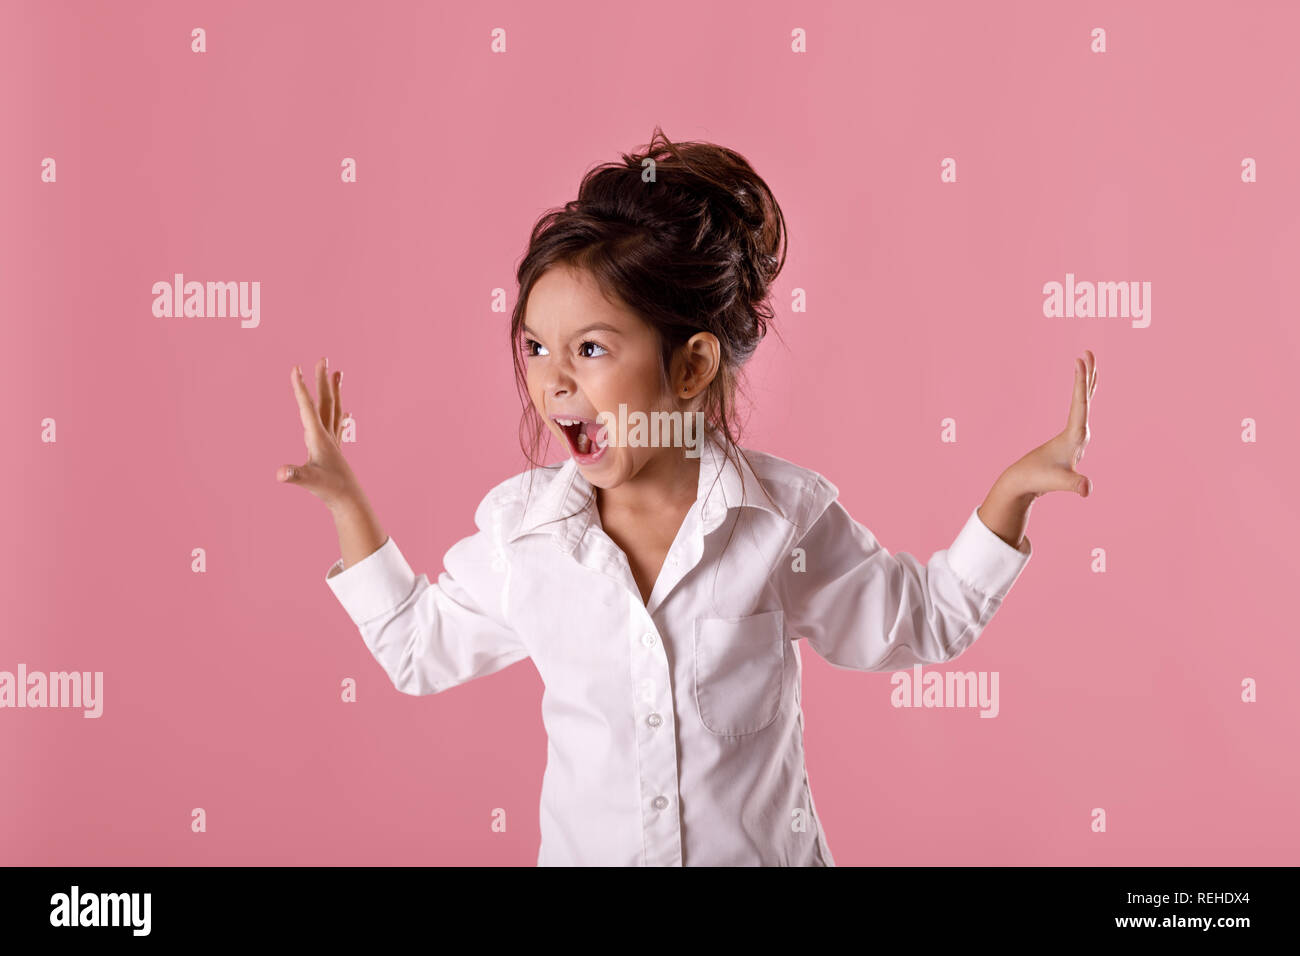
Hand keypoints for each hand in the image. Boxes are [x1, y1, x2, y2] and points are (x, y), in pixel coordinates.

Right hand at [276, 357, 361, 511]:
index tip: (295, 367)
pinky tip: (347, 410)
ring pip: (334, 409)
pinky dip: (341, 413)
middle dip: (322, 380)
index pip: (307, 407)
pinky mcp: (336, 448)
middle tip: (323, 358)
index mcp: (318, 437)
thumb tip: (281, 473)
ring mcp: (334, 440)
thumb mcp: (307, 481)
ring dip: (335, 390)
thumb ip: (294, 475)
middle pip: (325, 401)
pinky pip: (339, 424)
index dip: (300, 387)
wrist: (348, 500)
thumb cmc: (328, 490)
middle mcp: (328, 434)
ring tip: (338, 372)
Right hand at [1000, 350, 1097, 500]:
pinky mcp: (1069, 437)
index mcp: (1076, 437)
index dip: (1081, 382)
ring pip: (1085, 402)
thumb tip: (1087, 490)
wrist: (1026, 488)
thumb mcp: (1055, 482)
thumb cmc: (1037, 482)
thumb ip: (1073, 484)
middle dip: (1089, 375)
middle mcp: (1080, 434)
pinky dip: (1080, 393)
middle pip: (1088, 399)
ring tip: (1086, 360)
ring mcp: (1076, 435)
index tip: (1079, 361)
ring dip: (1086, 381)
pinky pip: (1078, 408)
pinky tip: (1081, 387)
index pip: (1081, 404)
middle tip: (1088, 352)